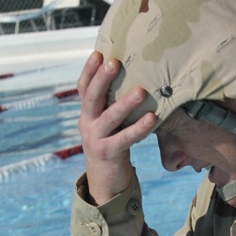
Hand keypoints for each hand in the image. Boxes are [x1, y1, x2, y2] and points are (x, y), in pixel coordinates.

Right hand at [77, 51, 155, 205]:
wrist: (105, 182)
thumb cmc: (112, 144)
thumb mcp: (108, 123)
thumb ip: (113, 104)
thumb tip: (136, 77)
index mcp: (86, 114)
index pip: (84, 88)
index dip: (89, 71)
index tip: (99, 53)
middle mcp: (87, 124)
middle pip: (92, 98)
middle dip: (102, 79)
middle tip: (114, 62)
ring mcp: (96, 140)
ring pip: (109, 118)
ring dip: (124, 104)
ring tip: (140, 91)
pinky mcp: (108, 154)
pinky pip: (125, 139)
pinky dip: (139, 128)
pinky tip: (152, 117)